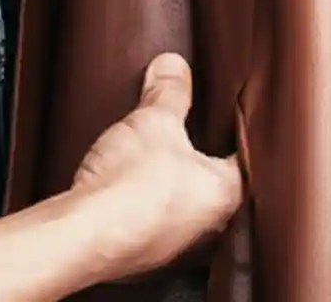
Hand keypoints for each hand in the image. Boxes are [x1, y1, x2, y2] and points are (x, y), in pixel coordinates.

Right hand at [70, 53, 243, 280]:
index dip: (234, 136)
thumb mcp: (153, 121)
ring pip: (187, 213)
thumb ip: (168, 92)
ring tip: (153, 168)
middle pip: (217, 188)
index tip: (224, 120)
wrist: (84, 236)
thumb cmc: (130, 184)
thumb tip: (173, 65)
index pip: (246, 160)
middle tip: (186, 140)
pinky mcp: (148, 264)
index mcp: (229, 195)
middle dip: (201, 165)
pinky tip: (129, 198)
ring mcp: (181, 252)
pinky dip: (147, 214)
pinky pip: (156, 231)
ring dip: (172, 193)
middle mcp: (213, 230)